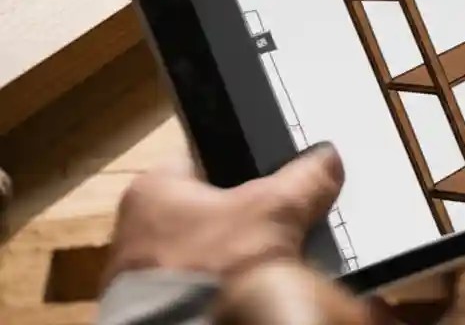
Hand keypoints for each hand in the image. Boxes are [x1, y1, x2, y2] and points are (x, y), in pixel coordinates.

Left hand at [105, 143, 344, 281]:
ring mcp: (141, 272)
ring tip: (279, 257)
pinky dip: (227, 284)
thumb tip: (327, 158)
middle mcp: (137, 226)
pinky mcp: (153, 306)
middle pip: (210, 207)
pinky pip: (201, 282)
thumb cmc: (217, 263)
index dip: (245, 161)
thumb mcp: (274, 212)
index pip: (205, 157)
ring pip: (208, 248)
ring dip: (239, 254)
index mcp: (152, 188)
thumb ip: (304, 181)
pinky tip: (255, 288)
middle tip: (286, 220)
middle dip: (248, 216)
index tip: (278, 174)